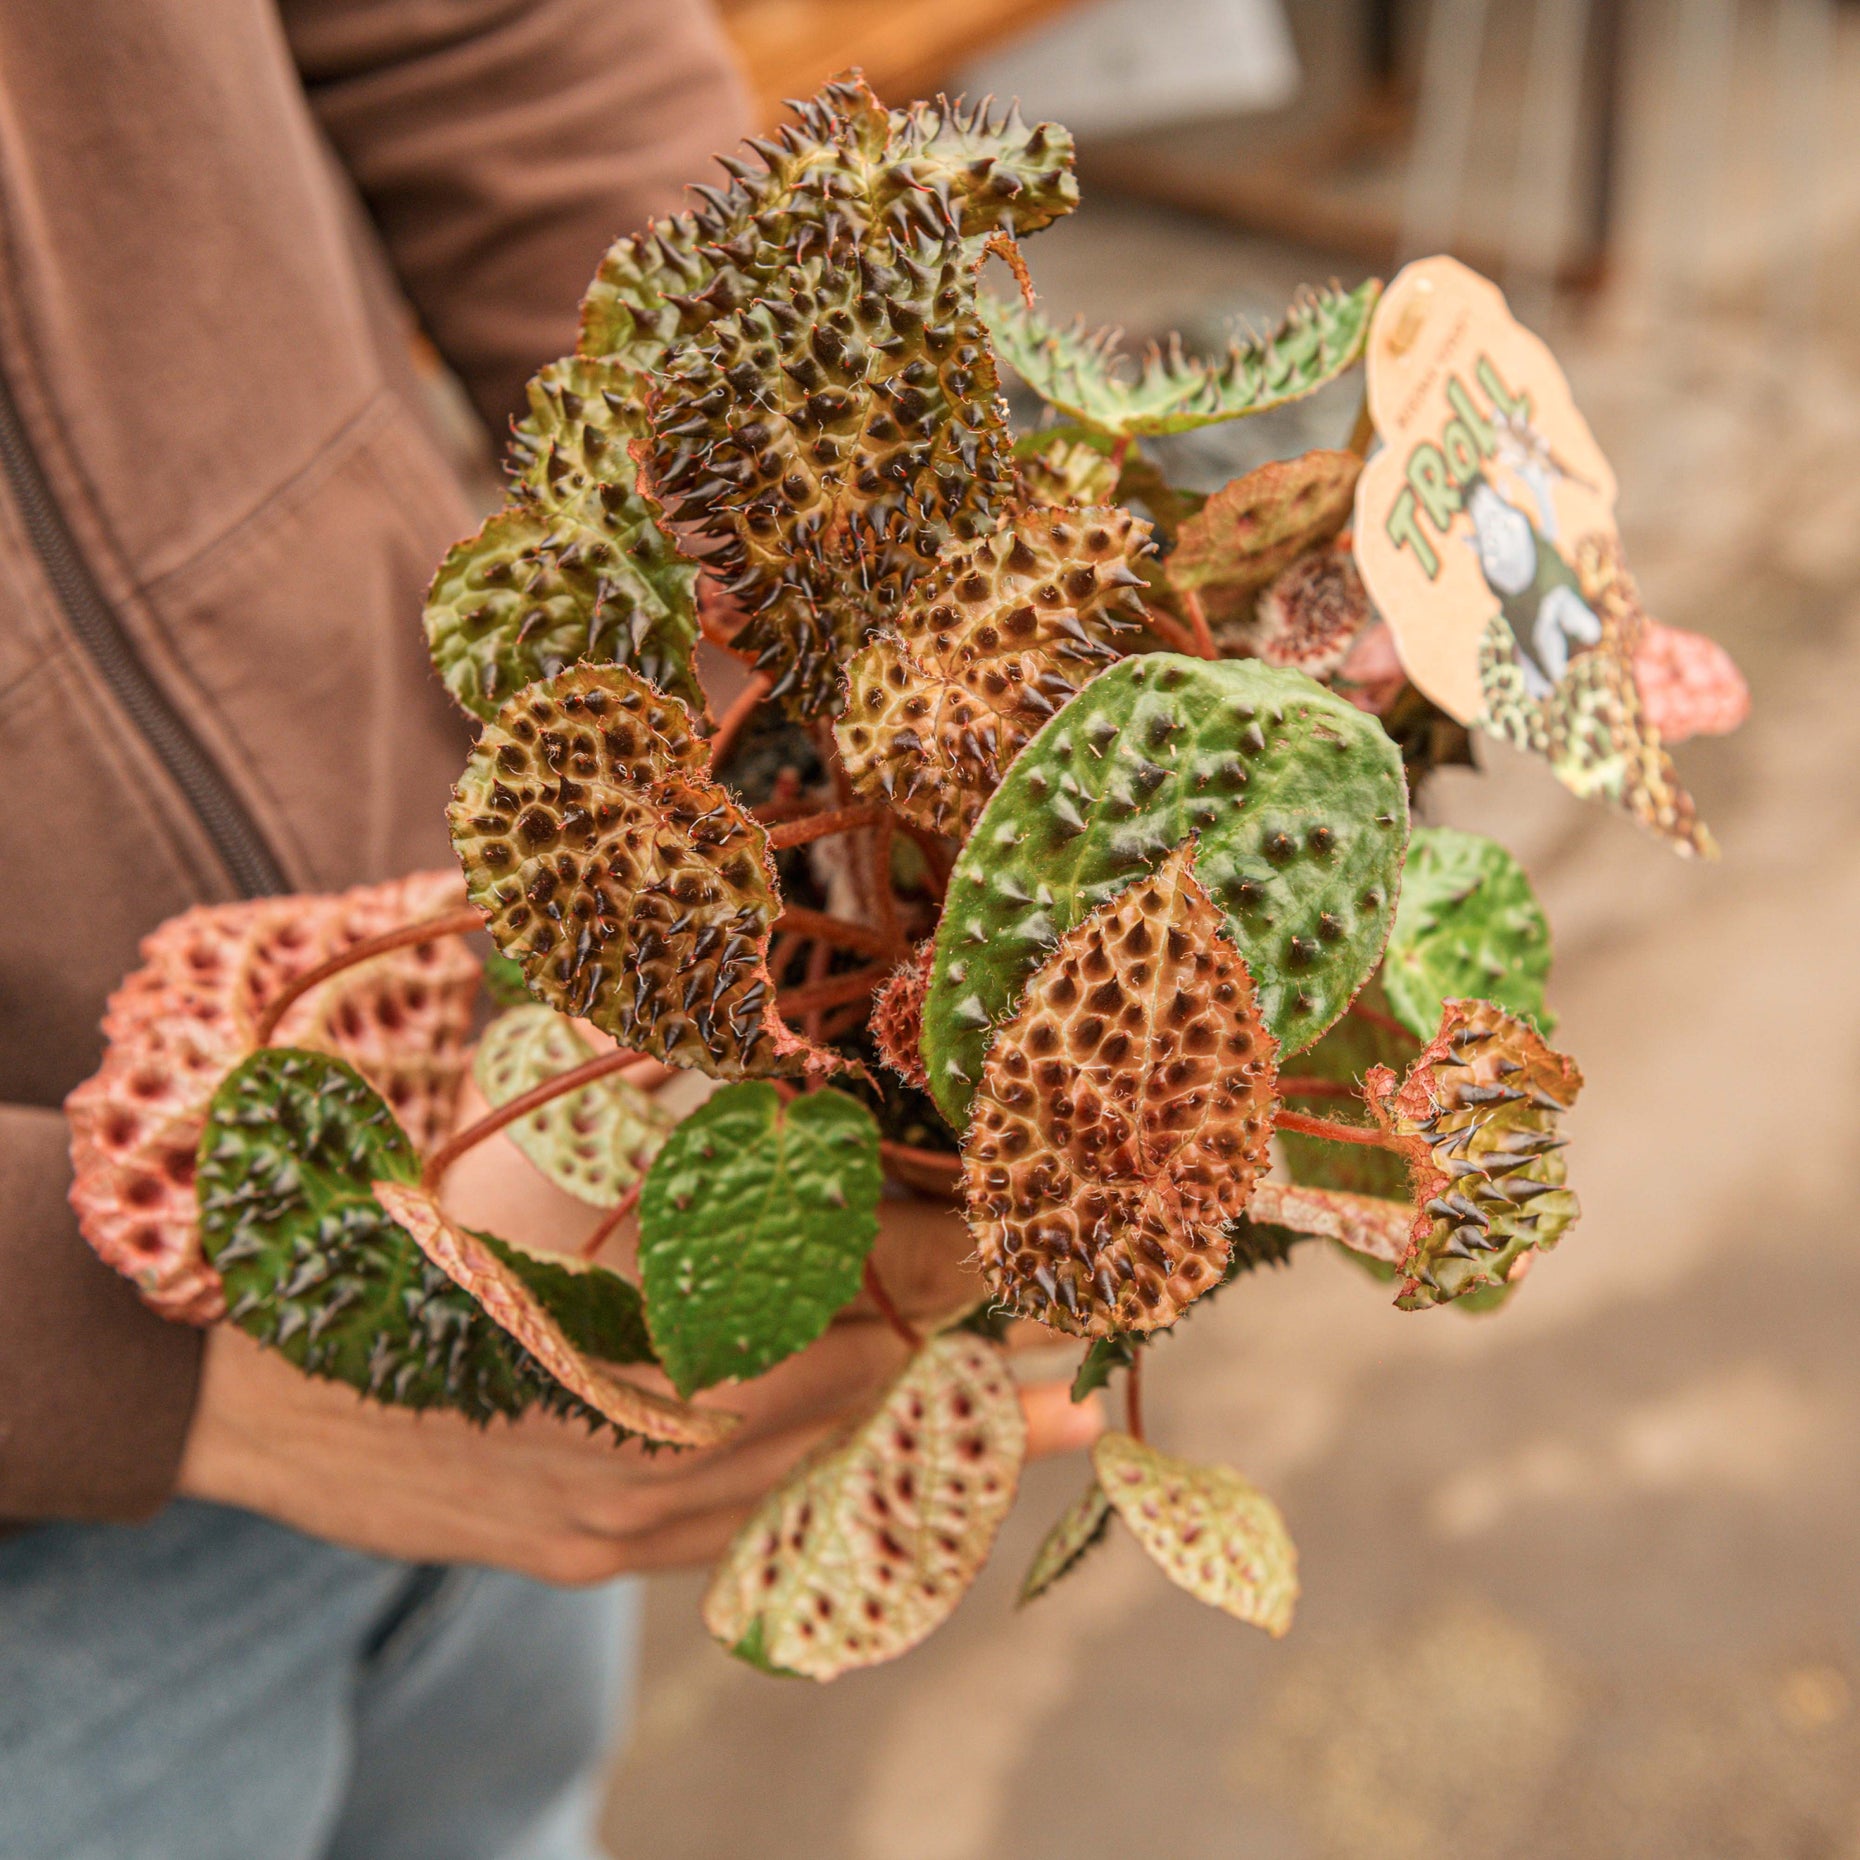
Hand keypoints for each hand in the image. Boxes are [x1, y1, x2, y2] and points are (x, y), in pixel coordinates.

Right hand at [177, 1108, 1096, 1581]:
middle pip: (858, 1376)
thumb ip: (661, 1110)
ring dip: (934, 1426)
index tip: (1016, 1220)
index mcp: (656, 1309)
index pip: (848, 1281)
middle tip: (1075, 1313)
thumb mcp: (533, 1154)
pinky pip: (746, 1526)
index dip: (944, 1250)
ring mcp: (624, 1506)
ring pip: (819, 1464)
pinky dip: (832, 1486)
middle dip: (964, 1338)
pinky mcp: (590, 1552)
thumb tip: (765, 1042)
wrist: (243, 1368)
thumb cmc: (387, 1228)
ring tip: (1059, 1419)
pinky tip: (911, 1475)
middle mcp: (654, 1426)